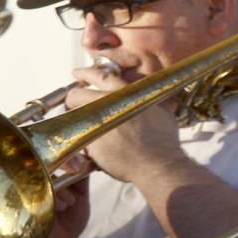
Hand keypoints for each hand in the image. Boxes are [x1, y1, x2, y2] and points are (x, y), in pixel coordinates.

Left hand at [64, 66, 188, 183]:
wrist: (157, 164)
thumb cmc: (163, 139)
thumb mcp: (162, 110)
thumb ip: (148, 97)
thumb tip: (145, 89)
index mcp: (124, 94)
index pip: (99, 76)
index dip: (85, 73)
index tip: (78, 73)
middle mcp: (106, 106)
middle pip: (76, 94)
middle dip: (74, 98)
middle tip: (76, 103)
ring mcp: (95, 125)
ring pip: (74, 116)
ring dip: (77, 118)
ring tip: (85, 125)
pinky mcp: (90, 144)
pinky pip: (79, 138)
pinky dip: (84, 140)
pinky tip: (95, 145)